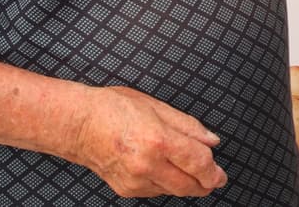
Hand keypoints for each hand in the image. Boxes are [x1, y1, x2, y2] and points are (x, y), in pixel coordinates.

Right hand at [68, 86, 226, 198]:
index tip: (221, 174)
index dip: (214, 171)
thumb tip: (211, 141)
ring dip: (186, 184)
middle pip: (189, 185)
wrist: (77, 125)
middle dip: (206, 183)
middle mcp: (147, 164)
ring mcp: (135, 180)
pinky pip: (157, 192)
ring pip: (174, 191)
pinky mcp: (127, 189)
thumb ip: (188, 126)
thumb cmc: (112, 108)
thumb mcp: (156, 107)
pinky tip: (165, 170)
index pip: (198, 163)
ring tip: (189, 169)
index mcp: (158, 140)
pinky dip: (167, 184)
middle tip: (215, 177)